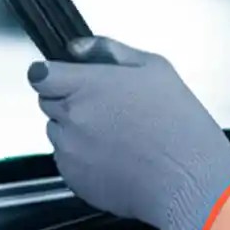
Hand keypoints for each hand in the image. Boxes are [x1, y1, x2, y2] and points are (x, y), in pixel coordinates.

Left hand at [28, 36, 229, 229]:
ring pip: (57, 132)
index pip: (39, 74)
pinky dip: (83, 157)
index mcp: (86, 86)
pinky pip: (67, 161)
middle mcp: (72, 118)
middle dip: (68, 100)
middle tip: (106, 108)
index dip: (50, 74)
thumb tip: (77, 48)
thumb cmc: (180, 126)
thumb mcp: (155, 68)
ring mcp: (70, 150)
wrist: (189, 182)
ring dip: (75, 130)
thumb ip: (109, 50)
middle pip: (48, 102)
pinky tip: (115, 156)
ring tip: (116, 135)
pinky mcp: (73, 179)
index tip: (61, 77)